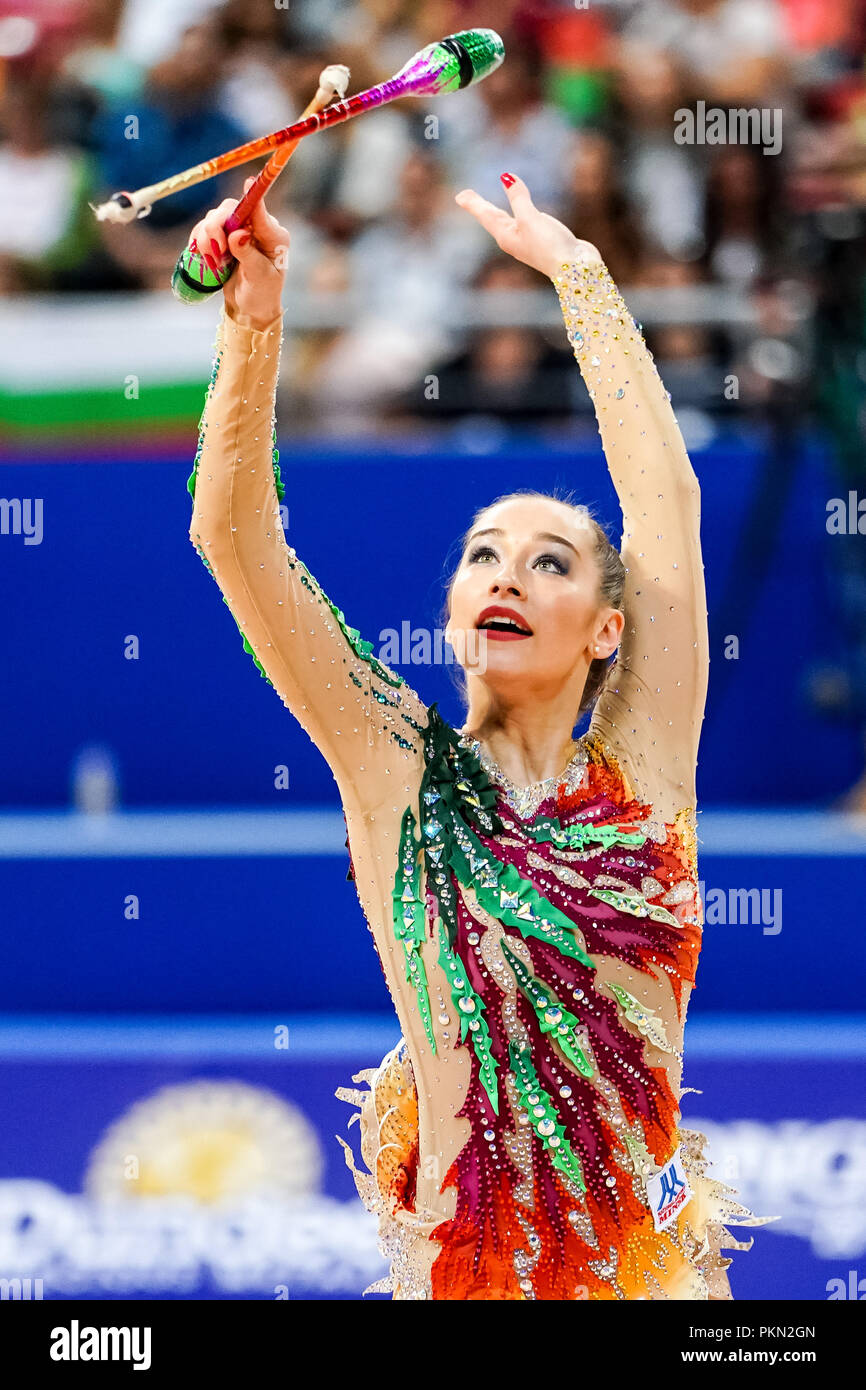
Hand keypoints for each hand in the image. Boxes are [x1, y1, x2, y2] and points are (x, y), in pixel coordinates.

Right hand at [188, 178, 289, 329]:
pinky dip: (199, 241)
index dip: (252, 195)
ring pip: (213, 218)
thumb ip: (248, 255)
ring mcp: (237, 229)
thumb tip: (238, 234)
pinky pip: (203, 228)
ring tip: (215, 263)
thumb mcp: (260, 278)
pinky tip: (207, 258)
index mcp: (273, 235)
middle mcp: (256, 226)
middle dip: (216, 227)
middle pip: (229, 208)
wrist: (251, 307)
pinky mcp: (222, 236)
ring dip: (206, 238)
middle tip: (216, 250)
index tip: (248, 182)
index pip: (259, 210)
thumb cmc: (262, 293)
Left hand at [455, 173, 601, 279]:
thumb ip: (518, 198)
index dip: (473, 203)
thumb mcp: (531, 218)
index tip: (460, 195)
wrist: (575, 269)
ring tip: (489, 208)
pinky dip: (519, 214)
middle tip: (465, 197)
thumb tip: (506, 177)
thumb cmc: (550, 246)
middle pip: (493, 219)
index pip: (486, 215)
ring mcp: (528, 241)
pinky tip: (522, 216)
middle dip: (480, 207)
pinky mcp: (543, 241)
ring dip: (497, 214)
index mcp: (506, 236)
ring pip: (508, 222)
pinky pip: (525, 223)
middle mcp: (514, 240)